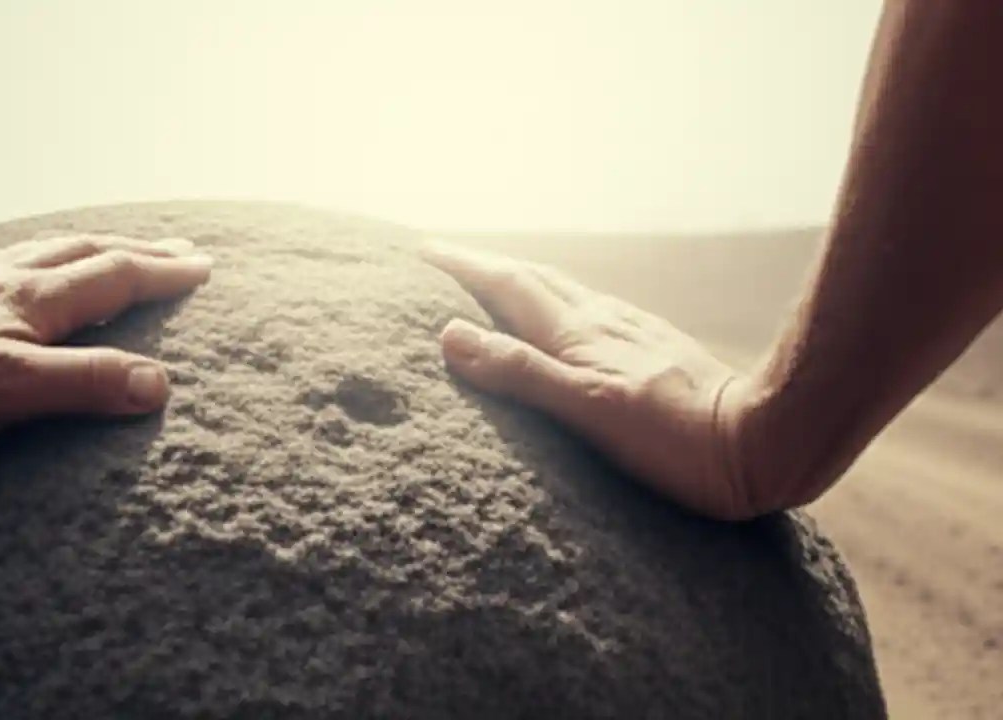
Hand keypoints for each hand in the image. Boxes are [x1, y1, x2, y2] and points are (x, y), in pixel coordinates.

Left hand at [0, 234, 211, 467]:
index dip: (162, 272)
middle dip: (139, 250)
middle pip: (85, 252)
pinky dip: (29, 257)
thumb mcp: (7, 394)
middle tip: (180, 248)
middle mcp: (1, 281)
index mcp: (29, 303)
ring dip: (89, 246)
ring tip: (112, 247)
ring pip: (41, 250)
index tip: (204, 265)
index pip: (113, 278)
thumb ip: (84, 383)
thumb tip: (160, 382)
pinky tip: (15, 265)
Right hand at [423, 241, 760, 520]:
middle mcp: (603, 321)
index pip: (507, 285)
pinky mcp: (656, 349)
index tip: (421, 250)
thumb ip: (520, 372)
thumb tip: (450, 333)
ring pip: (563, 293)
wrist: (766, 439)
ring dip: (520, 282)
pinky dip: (556, 306)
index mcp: (578, 333)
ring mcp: (633, 332)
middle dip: (484, 265)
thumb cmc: (675, 439)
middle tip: (443, 258)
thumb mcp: (588, 409)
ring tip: (493, 283)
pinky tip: (565, 323)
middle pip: (533, 278)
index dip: (462, 265)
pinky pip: (589, 313)